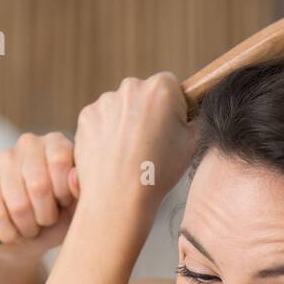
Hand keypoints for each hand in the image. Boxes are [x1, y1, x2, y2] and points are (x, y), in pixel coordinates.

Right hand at [0, 132, 79, 253]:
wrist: (24, 239)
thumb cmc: (58, 221)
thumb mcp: (78, 211)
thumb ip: (83, 194)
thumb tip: (74, 178)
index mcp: (58, 144)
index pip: (60, 162)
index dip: (64, 194)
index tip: (64, 204)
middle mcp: (29, 143)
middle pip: (38, 185)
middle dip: (46, 216)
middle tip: (46, 221)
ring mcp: (2, 158)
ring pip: (17, 204)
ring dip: (28, 227)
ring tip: (31, 227)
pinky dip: (9, 233)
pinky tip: (12, 231)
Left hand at [71, 73, 197, 246]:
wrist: (119, 197)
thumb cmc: (157, 173)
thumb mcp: (193, 145)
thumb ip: (197, 120)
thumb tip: (195, 113)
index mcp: (161, 88)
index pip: (171, 86)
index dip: (173, 108)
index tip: (170, 130)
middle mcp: (131, 87)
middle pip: (143, 94)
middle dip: (148, 113)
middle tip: (150, 146)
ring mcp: (105, 101)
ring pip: (121, 107)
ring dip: (126, 123)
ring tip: (130, 155)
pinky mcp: (86, 116)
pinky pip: (101, 120)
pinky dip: (106, 133)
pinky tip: (113, 155)